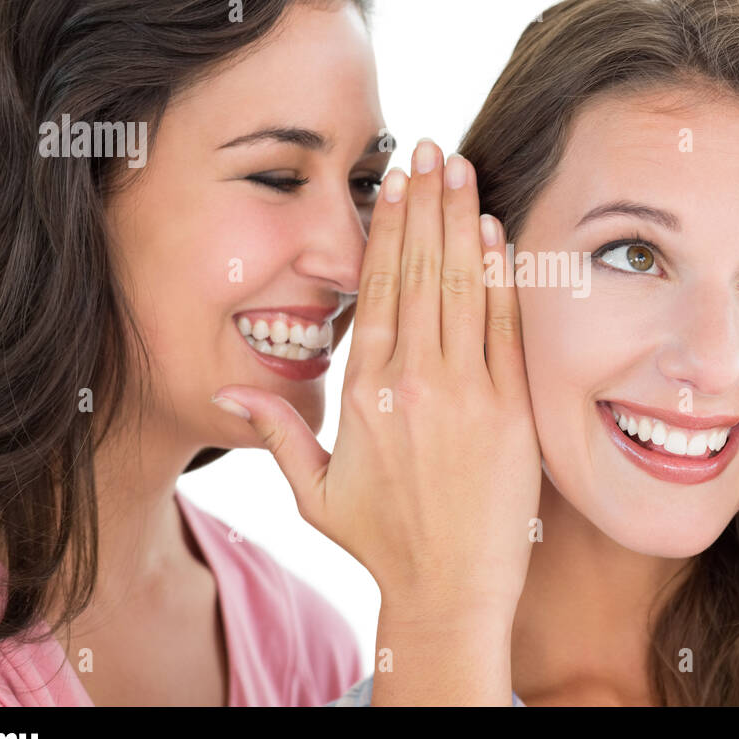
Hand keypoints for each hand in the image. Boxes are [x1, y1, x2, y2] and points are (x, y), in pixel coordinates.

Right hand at [212, 138, 541, 702]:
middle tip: (434, 149)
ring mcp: (466, 392)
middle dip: (428, 202)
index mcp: (363, 393)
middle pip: (421, 271)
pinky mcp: (510, 408)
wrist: (451, 589)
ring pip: (463, 287)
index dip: (389, 227)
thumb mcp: (314, 492)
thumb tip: (227, 391)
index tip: (395, 181)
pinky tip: (497, 233)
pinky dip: (502, 276)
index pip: (378, 289)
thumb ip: (276, 432)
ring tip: (464, 168)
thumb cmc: (382, 542)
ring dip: (464, 222)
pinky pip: (504, 326)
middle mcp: (414, 382)